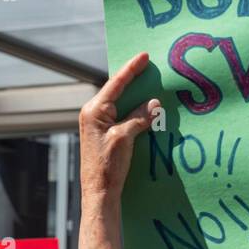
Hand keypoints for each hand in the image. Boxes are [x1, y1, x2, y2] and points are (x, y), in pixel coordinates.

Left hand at [78, 52, 160, 198]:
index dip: (131, 69)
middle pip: (117, 92)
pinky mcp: (104, 136)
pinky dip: (135, 113)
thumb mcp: (124, 138)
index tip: (144, 56)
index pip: (116, 84)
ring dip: (136, 98)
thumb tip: (155, 103)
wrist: (99, 193)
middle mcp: (93, 115)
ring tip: (151, 86)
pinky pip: (122, 118)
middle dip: (134, 80)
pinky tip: (147, 112)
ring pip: (121, 105)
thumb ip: (138, 118)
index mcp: (94, 110)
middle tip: (149, 67)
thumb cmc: (107, 166)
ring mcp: (98, 126)